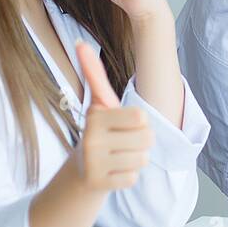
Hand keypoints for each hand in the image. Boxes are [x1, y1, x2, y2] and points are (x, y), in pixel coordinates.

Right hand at [69, 42, 152, 193]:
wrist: (80, 172)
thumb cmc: (100, 132)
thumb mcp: (99, 104)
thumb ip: (94, 75)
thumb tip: (79, 43)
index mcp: (95, 116)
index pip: (142, 118)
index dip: (140, 123)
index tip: (123, 124)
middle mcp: (91, 139)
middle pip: (148, 138)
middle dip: (142, 141)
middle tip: (123, 142)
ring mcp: (93, 163)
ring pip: (143, 159)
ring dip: (136, 159)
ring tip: (118, 157)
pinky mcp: (98, 184)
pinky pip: (133, 178)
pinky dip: (128, 176)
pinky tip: (113, 172)